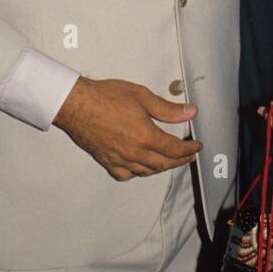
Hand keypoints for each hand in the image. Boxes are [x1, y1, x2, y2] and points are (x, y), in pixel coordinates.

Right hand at [53, 77, 201, 180]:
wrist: (76, 105)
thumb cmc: (105, 97)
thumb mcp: (142, 96)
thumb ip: (168, 109)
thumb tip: (189, 112)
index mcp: (146, 136)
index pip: (175, 149)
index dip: (189, 149)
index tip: (196, 147)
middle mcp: (134, 152)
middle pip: (164, 163)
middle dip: (180, 160)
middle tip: (188, 156)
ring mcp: (120, 159)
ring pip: (147, 171)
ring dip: (162, 167)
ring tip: (169, 160)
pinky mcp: (107, 161)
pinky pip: (126, 175)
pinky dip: (138, 173)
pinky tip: (141, 167)